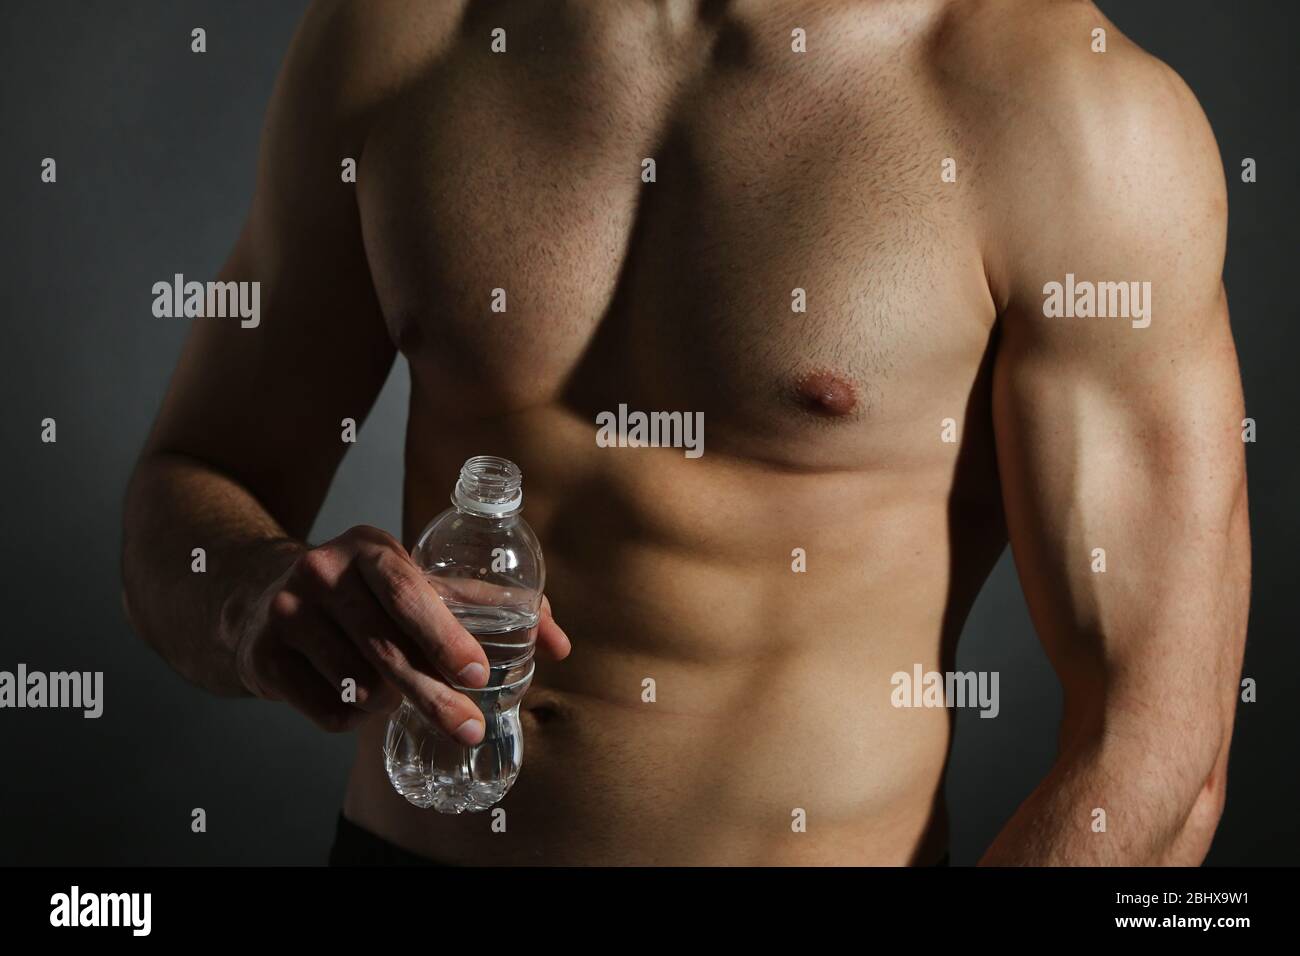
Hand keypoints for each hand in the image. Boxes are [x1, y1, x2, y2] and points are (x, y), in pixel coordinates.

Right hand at [229, 525, 570, 739]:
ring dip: (388, 701)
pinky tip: (352, 695)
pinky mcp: (262, 655)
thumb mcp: (417, 584)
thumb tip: (559, 644)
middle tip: (470, 728)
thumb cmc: (365, 595)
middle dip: (434, 695)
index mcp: (370, 547)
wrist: (263, 598)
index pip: (410, 591)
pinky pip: (327, 709)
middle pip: (387, 647)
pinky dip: (353, 717)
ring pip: (360, 684)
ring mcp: (287, 612)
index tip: (479, 675)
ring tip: (390, 688)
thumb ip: (487, 608)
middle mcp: (323, 571)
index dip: (445, 635)